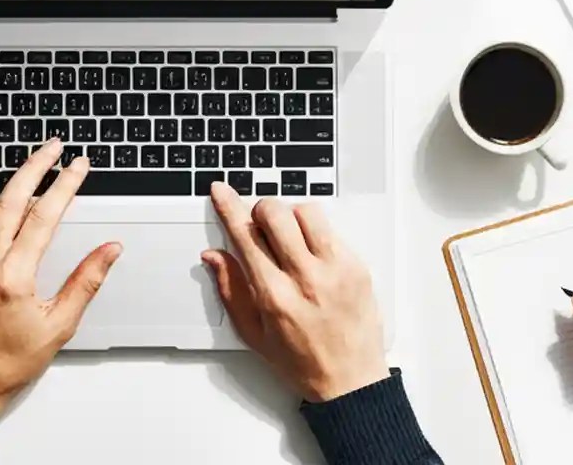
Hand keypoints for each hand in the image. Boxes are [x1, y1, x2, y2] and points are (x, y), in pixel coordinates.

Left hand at [0, 140, 121, 443]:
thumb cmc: (9, 363)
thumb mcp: (59, 326)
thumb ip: (85, 282)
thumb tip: (109, 250)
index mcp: (15, 279)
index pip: (45, 218)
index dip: (65, 187)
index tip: (79, 168)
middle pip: (16, 203)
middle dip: (39, 169)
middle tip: (57, 148)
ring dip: (8, 174)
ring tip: (26, 152)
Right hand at [201, 183, 389, 401]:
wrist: (351, 381)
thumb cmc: (303, 362)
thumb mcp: (254, 334)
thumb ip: (231, 290)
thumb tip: (214, 256)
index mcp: (276, 296)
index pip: (246, 237)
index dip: (229, 208)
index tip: (222, 191)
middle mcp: (307, 278)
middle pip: (276, 214)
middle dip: (260, 210)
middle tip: (258, 224)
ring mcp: (337, 269)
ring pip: (307, 212)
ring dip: (291, 217)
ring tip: (288, 239)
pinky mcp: (357, 266)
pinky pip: (332, 230)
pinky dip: (316, 233)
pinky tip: (312, 254)